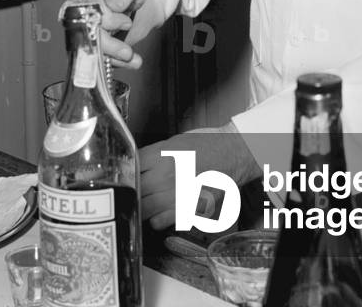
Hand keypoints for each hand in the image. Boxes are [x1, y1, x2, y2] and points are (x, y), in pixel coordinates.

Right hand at [68, 0, 147, 69]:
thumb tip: (113, 3)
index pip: (90, 4)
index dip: (108, 18)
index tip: (127, 23)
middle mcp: (80, 1)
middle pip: (84, 27)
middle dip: (107, 43)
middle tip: (128, 51)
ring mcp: (80, 20)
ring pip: (86, 43)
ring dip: (110, 55)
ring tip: (130, 57)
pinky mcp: (86, 36)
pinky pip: (93, 52)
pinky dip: (113, 60)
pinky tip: (130, 61)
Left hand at [138, 125, 261, 229]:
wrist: (236, 152)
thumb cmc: (209, 143)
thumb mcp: (176, 140)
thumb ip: (154, 154)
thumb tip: (136, 164)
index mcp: (162, 154)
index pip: (131, 167)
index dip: (126, 171)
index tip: (125, 175)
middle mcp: (166, 175)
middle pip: (135, 189)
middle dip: (133, 190)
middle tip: (133, 190)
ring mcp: (177, 193)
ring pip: (144, 208)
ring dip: (142, 206)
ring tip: (145, 202)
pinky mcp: (188, 209)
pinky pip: (160, 221)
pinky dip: (156, 219)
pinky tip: (160, 211)